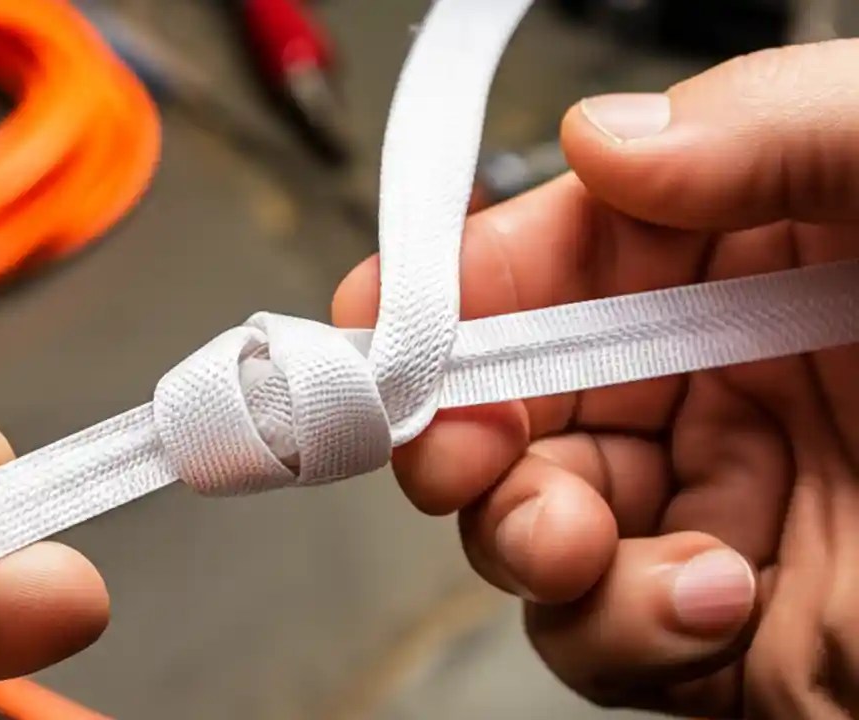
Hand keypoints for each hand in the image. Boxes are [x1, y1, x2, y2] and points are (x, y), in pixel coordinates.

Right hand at [335, 40, 858, 717]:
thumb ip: (785, 132)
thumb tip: (605, 143)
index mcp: (760, 259)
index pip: (564, 251)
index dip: (462, 282)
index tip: (391, 322)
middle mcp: (724, 380)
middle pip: (519, 394)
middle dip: (460, 426)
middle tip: (450, 448)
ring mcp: (718, 508)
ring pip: (532, 517)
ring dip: (524, 533)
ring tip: (578, 536)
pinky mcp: (724, 632)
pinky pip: (601, 632)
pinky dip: (619, 626)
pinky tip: (708, 600)